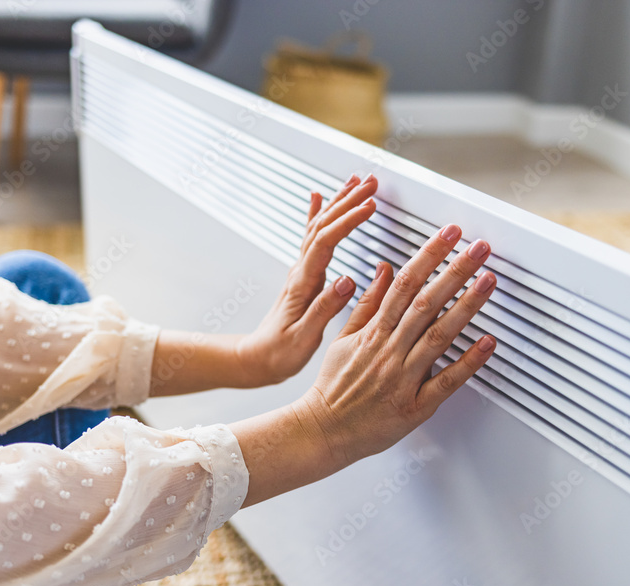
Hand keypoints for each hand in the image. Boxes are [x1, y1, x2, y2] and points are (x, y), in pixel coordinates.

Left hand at [235, 173, 378, 385]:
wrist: (257, 359)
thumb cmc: (279, 353)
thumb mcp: (303, 338)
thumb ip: (324, 310)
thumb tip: (345, 282)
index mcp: (303, 285)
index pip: (326, 242)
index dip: (347, 222)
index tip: (369, 207)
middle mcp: (301, 272)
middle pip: (323, 225)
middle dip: (348, 201)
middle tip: (371, 184)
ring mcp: (301, 271)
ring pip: (319, 226)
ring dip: (338, 202)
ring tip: (357, 182)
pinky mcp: (304, 275)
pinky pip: (312, 237)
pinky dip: (317, 214)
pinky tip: (318, 198)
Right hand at [292, 224, 496, 468]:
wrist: (323, 430)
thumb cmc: (334, 388)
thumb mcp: (343, 339)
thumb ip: (366, 304)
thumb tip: (384, 270)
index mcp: (372, 332)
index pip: (404, 284)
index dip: (428, 255)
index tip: (448, 235)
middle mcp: (389, 351)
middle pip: (425, 302)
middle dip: (455, 271)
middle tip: (478, 248)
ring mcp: (403, 379)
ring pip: (438, 336)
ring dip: (466, 307)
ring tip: (488, 282)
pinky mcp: (415, 406)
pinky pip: (446, 382)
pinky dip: (468, 362)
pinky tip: (488, 343)